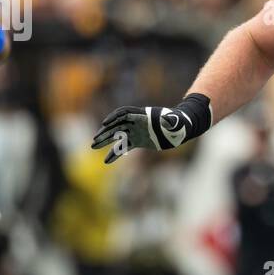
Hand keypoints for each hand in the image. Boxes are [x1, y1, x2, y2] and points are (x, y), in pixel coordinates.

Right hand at [90, 93, 210, 163]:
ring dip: (105, 141)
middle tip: (95, 140)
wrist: (180, 129)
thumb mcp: (176, 122)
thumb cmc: (179, 123)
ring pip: (117, 136)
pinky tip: (107, 160)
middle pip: (117, 125)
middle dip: (106, 132)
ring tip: (93, 146)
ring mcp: (135, 132)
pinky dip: (115, 153)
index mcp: (143, 115)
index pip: (125, 114)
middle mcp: (136, 122)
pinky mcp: (137, 141)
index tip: (106, 124)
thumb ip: (171, 121)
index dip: (114, 118)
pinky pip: (123, 147)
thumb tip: (171, 121)